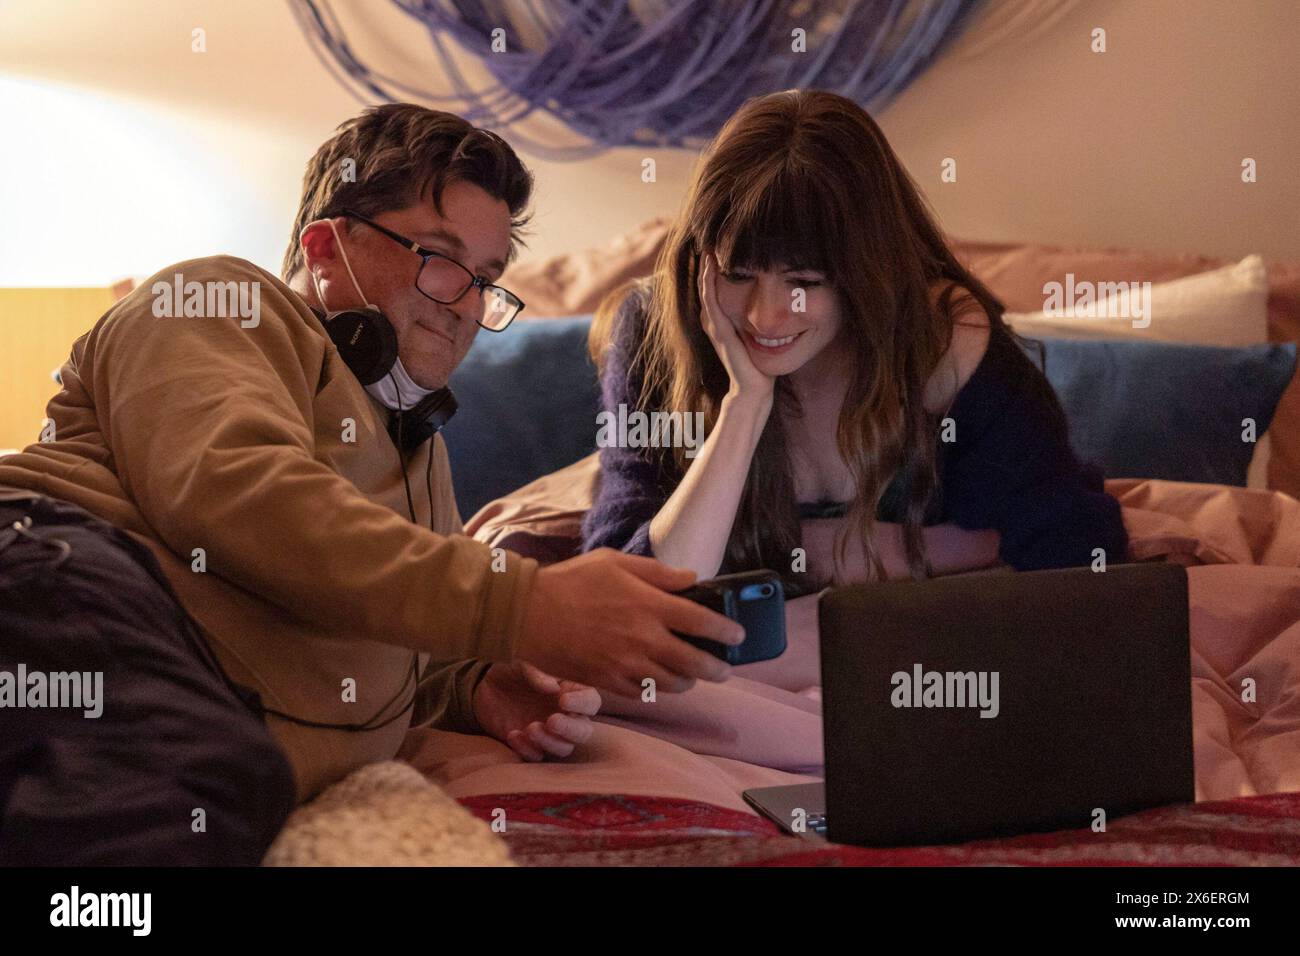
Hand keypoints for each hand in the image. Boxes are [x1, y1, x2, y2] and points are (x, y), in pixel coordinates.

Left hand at [472, 661, 600, 760]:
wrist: (483, 690)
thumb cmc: (511, 674)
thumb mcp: (521, 667)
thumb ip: (537, 675)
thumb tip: (554, 688)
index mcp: (570, 693)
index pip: (591, 702)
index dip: (583, 704)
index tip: (563, 701)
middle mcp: (565, 716)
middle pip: (584, 732)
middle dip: (570, 730)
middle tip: (551, 721)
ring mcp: (549, 734)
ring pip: (564, 749)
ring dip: (549, 742)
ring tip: (530, 727)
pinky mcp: (531, 747)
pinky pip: (536, 756)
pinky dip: (527, 749)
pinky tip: (513, 734)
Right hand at [515, 549, 745, 698]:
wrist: (527, 614)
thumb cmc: (570, 582)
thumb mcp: (615, 562)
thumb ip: (657, 572)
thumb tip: (691, 579)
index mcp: (649, 605)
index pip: (704, 623)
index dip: (728, 631)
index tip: (738, 635)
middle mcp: (643, 639)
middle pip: (695, 663)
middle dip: (717, 668)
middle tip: (724, 668)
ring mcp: (625, 664)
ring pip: (672, 684)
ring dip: (688, 681)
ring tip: (691, 676)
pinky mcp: (607, 682)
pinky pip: (642, 693)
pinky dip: (654, 689)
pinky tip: (656, 680)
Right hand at [698, 252, 774, 402]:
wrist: (754, 389)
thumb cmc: (759, 367)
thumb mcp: (758, 338)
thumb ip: (758, 324)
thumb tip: (774, 311)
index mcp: (721, 324)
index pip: (714, 292)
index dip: (712, 273)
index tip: (717, 253)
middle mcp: (714, 324)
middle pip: (705, 288)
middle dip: (705, 267)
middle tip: (707, 244)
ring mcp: (714, 326)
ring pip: (705, 291)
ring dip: (704, 269)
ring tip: (706, 249)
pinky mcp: (719, 330)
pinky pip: (710, 300)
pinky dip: (708, 282)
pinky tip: (709, 267)